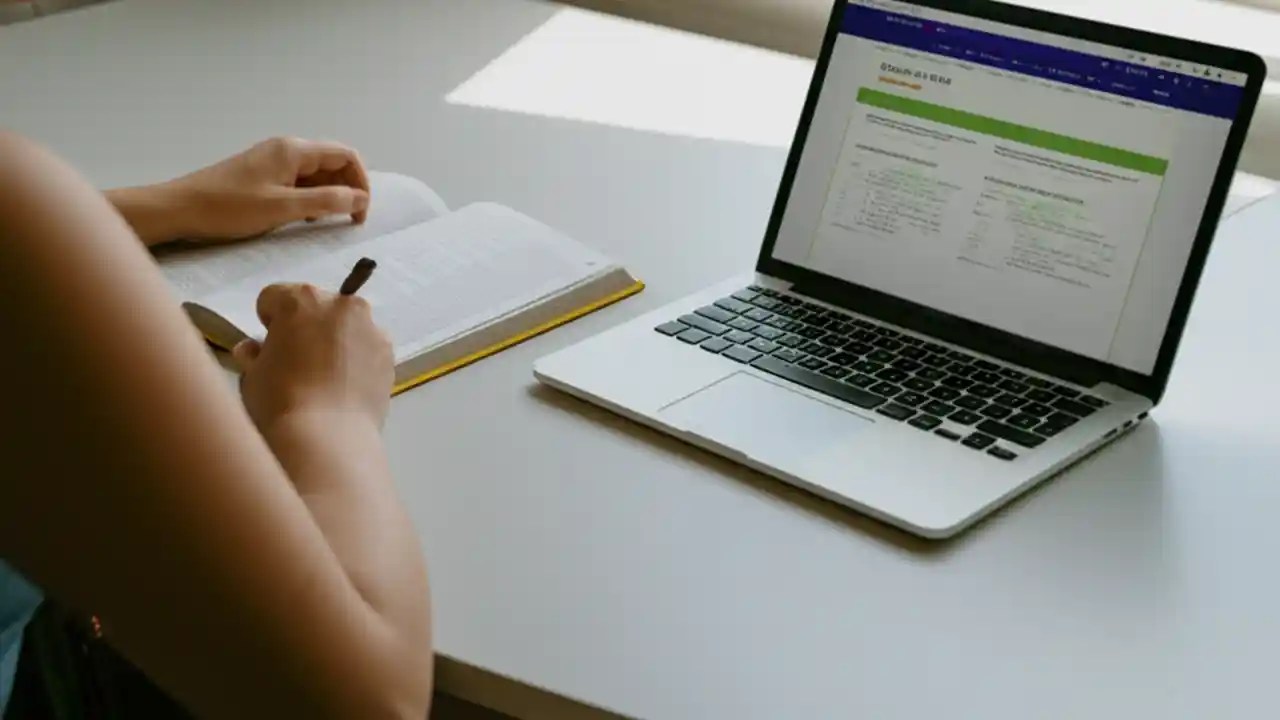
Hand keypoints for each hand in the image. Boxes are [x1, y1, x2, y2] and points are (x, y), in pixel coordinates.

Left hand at [110, 137, 370, 246]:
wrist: (180, 208)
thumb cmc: (230, 208)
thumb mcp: (283, 208)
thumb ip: (326, 202)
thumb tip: (360, 199)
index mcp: (294, 150)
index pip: (346, 155)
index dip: (361, 182)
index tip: (360, 214)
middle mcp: (286, 150)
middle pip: (333, 163)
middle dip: (346, 190)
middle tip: (346, 222)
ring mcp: (273, 162)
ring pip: (316, 175)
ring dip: (328, 197)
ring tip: (324, 223)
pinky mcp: (263, 176)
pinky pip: (298, 182)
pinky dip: (309, 199)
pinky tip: (302, 219)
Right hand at [232, 283, 393, 431]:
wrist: (326, 436)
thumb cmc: (278, 400)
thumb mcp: (252, 374)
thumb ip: (254, 354)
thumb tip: (254, 350)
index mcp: (300, 299)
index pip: (274, 296)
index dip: (267, 321)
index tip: (268, 345)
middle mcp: (340, 304)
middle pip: (316, 306)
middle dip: (305, 326)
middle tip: (297, 361)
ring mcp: (370, 327)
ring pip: (346, 325)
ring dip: (335, 339)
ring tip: (325, 377)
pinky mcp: (389, 353)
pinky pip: (367, 347)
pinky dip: (357, 359)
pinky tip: (346, 386)